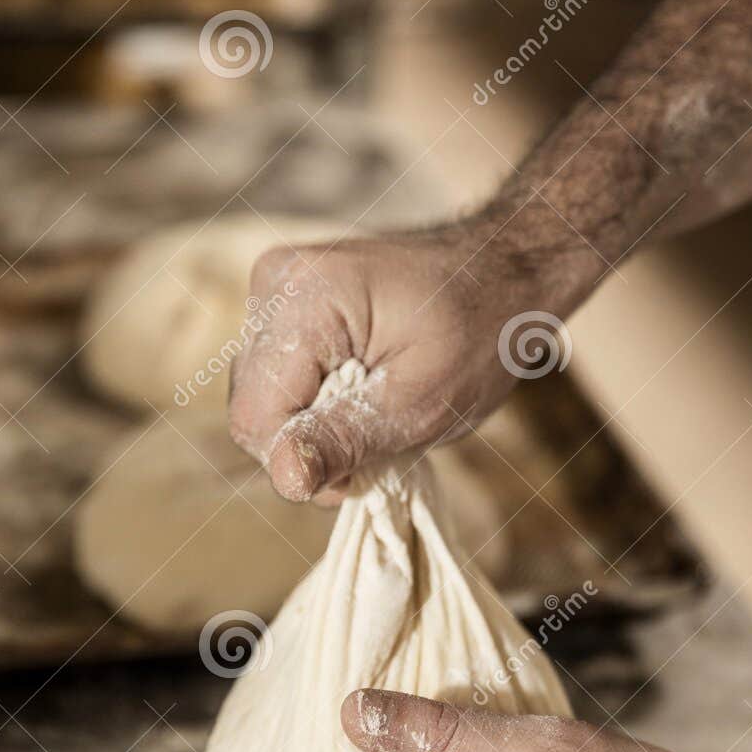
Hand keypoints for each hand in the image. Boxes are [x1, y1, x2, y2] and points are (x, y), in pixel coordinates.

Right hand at [227, 225, 558, 503]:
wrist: (498, 272)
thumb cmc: (478, 332)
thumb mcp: (424, 401)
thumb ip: (348, 438)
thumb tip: (286, 480)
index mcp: (306, 297)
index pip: (258, 416)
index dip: (303, 459)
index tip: (363, 467)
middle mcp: (274, 284)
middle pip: (252, 409)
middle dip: (309, 444)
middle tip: (380, 439)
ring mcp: (274, 290)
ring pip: (260, 400)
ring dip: (313, 427)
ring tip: (375, 412)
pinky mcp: (282, 303)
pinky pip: (275, 379)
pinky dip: (314, 403)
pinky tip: (359, 392)